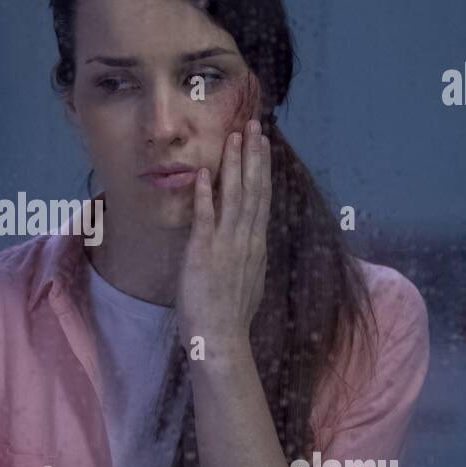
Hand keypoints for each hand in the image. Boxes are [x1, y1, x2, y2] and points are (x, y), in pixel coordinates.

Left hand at [176, 117, 270, 349]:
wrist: (223, 341)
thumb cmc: (231, 318)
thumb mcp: (249, 282)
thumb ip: (249, 259)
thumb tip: (251, 246)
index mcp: (256, 245)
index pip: (262, 198)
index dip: (262, 168)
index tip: (262, 143)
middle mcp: (246, 240)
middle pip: (254, 189)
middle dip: (253, 155)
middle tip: (253, 125)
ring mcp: (226, 245)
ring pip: (235, 197)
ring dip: (234, 165)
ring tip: (234, 137)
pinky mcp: (204, 254)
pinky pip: (205, 218)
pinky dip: (205, 195)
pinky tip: (203, 172)